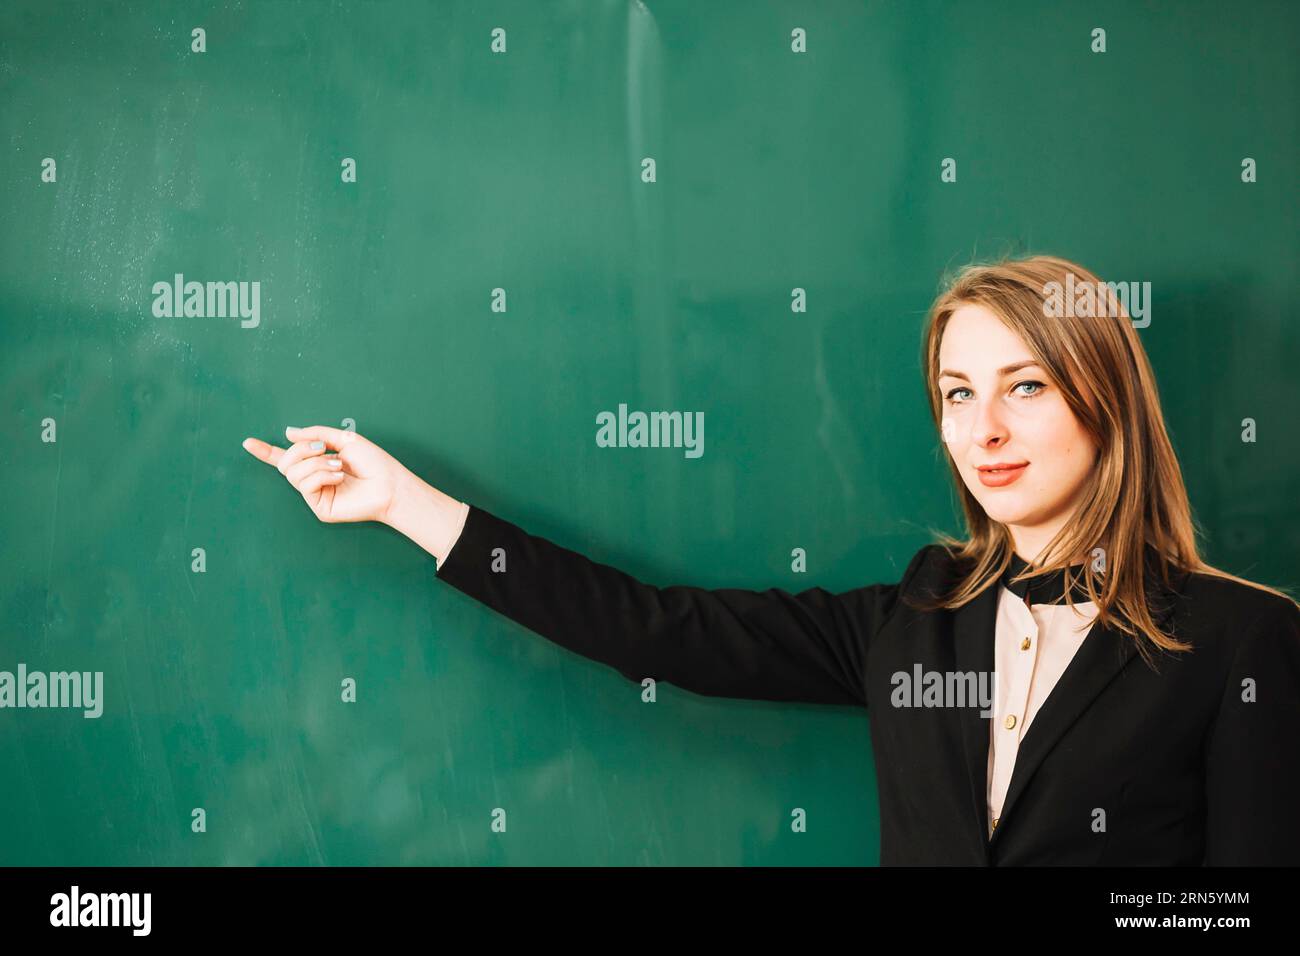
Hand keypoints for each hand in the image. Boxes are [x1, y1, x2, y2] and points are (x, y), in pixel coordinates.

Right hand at [241, 425, 408, 524]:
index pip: (287, 458)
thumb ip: (315, 434)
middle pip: (286, 463)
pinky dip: (321, 475)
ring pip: (292, 473)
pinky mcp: (319, 507)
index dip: (266, 451)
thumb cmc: (373, 462)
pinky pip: (305, 485)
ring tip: (339, 466)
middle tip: (325, 449)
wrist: (389, 484)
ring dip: (316, 463)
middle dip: (302, 450)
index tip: (247, 442)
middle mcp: (313, 479)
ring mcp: (315, 494)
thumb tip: (287, 433)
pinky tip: (339, 477)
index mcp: (318, 463)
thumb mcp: (344, 439)